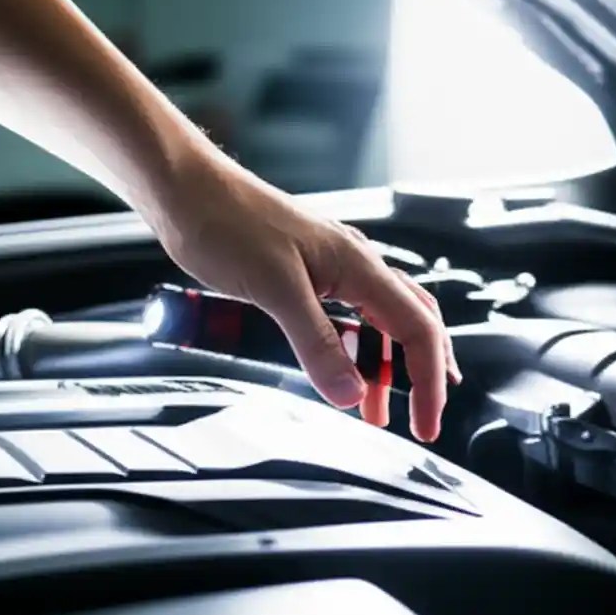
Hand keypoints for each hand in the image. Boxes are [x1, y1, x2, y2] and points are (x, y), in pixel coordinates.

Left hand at [147, 148, 459, 441]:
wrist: (187, 191)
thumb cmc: (227, 221)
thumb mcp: (276, 290)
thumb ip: (317, 343)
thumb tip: (349, 392)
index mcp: (359, 265)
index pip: (418, 330)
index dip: (428, 381)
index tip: (425, 423)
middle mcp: (353, 263)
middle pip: (412, 323)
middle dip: (421, 375)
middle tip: (418, 419)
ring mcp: (331, 266)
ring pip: (380, 319)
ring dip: (384, 365)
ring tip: (376, 406)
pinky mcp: (304, 272)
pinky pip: (348, 313)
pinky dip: (355, 346)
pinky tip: (342, 362)